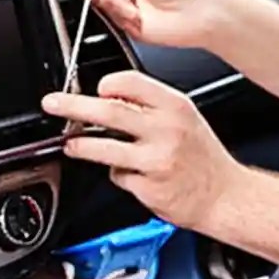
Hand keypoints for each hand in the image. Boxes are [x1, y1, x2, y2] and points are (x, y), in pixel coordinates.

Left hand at [42, 70, 243, 229]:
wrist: (225, 196)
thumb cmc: (203, 157)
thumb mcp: (185, 118)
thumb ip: (151, 106)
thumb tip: (110, 97)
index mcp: (175, 106)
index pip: (131, 82)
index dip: (106, 83)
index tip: (95, 87)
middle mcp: (166, 130)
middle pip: (109, 111)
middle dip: (73, 106)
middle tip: (53, 104)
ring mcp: (156, 159)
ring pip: (104, 148)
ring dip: (80, 146)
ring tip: (72, 145)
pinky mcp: (148, 187)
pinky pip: (118, 176)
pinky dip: (118, 175)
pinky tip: (133, 176)